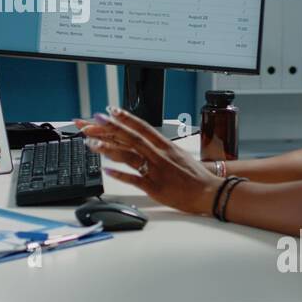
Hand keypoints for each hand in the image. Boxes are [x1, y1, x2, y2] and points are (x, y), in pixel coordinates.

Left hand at [75, 108, 221, 215]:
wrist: (209, 192)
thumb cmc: (195, 175)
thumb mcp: (178, 154)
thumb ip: (161, 147)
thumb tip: (145, 140)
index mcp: (165, 145)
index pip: (142, 126)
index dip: (125, 117)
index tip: (110, 110)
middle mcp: (159, 155)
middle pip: (130, 138)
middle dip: (110, 128)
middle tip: (92, 121)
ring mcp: (156, 170)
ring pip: (129, 156)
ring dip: (109, 148)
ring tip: (92, 142)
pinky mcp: (154, 187)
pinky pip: (134, 179)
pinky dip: (119, 174)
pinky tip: (106, 170)